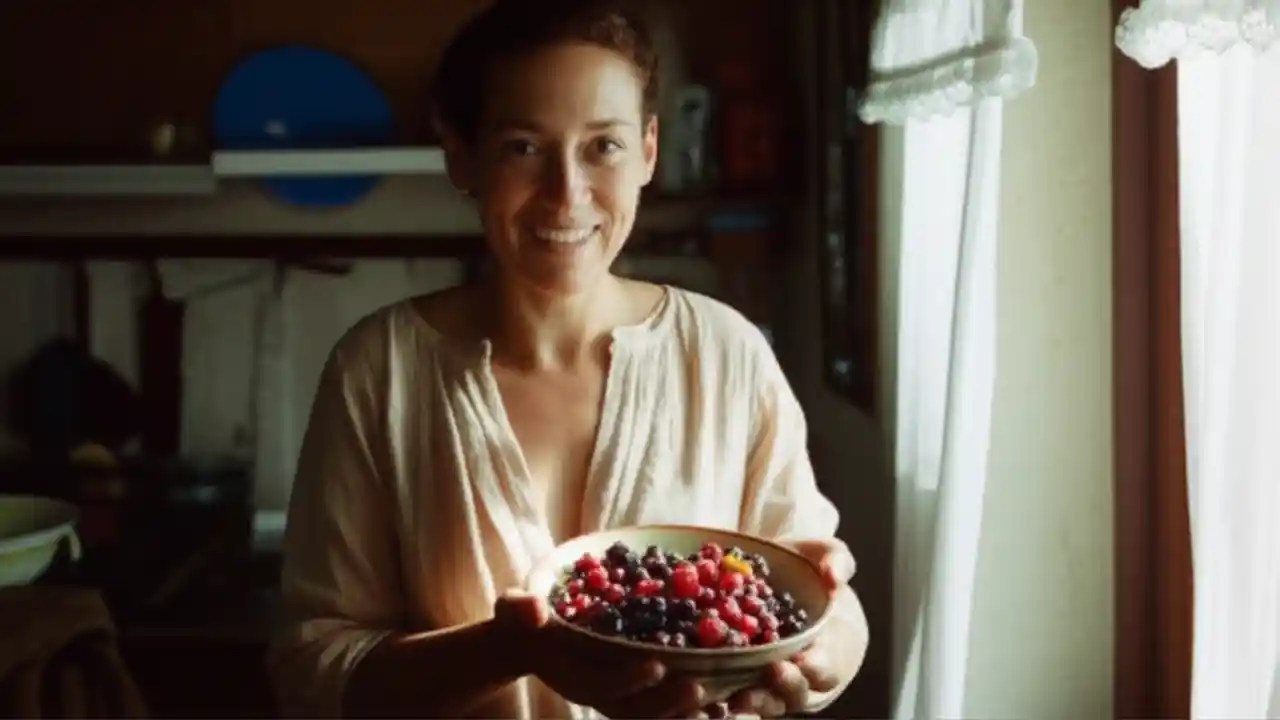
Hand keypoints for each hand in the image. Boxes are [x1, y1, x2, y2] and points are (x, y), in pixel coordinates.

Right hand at [494, 590, 706, 717]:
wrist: (535, 640)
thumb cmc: (526, 620)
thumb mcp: (515, 610)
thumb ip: (520, 609)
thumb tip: (531, 610)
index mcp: (575, 677)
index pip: (601, 686)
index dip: (627, 679)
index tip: (655, 665)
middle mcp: (603, 696)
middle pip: (638, 710)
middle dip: (668, 703)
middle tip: (699, 689)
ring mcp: (624, 699)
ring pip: (659, 716)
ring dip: (690, 714)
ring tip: (724, 704)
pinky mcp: (643, 695)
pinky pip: (673, 710)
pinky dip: (699, 709)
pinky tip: (731, 702)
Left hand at [722, 538, 856, 717]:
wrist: (777, 576)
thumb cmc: (808, 570)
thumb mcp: (826, 555)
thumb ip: (836, 561)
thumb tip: (834, 577)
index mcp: (829, 649)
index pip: (826, 667)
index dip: (814, 667)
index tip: (798, 661)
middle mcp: (802, 675)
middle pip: (793, 694)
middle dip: (776, 691)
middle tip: (757, 684)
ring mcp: (773, 684)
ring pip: (764, 703)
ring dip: (748, 704)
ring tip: (729, 700)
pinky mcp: (744, 681)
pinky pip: (735, 697)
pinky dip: (720, 702)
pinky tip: (702, 699)